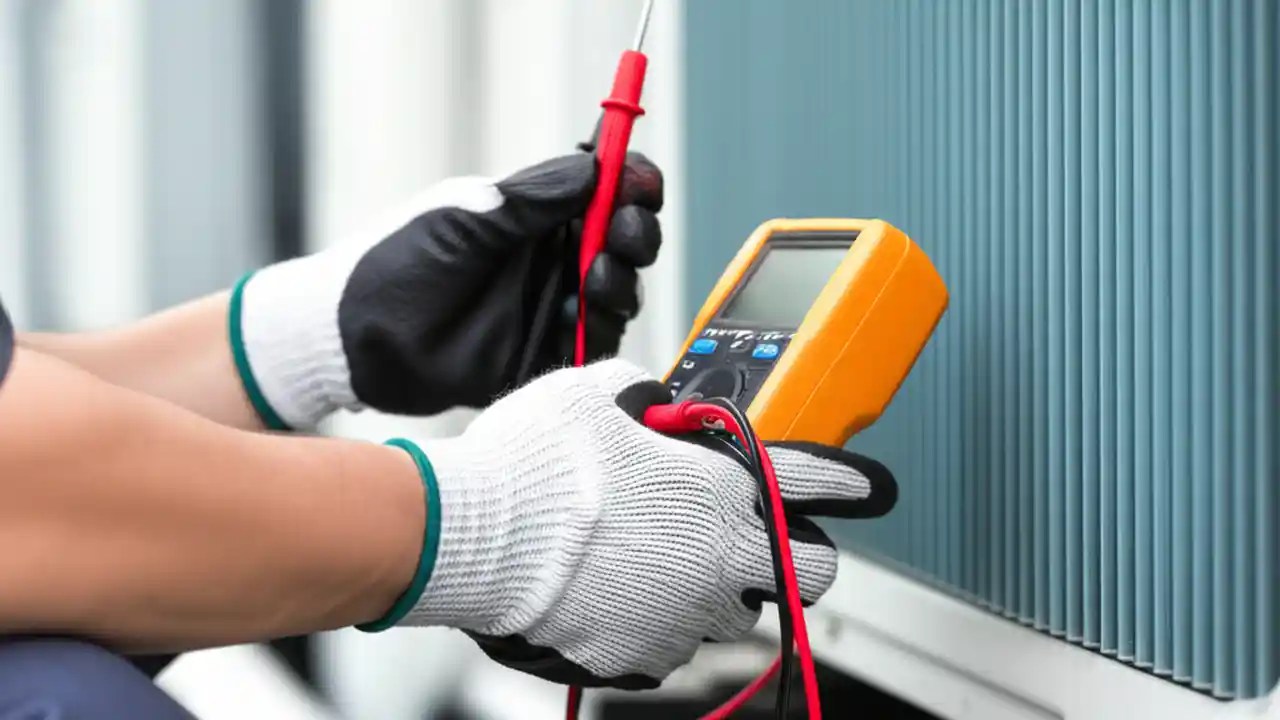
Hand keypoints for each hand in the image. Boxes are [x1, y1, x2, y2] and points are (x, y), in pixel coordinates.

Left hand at [229, 153, 662, 429]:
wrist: (352, 338)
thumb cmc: (393, 265)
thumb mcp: (463, 220)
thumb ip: (529, 199)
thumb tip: (593, 169)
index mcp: (532, 215)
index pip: (603, 191)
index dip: (632, 184)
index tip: (641, 184)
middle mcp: (548, 258)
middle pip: (622, 242)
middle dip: (636, 234)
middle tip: (621, 234)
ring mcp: (547, 307)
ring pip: (617, 295)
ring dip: (620, 282)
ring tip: (593, 279)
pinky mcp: (541, 356)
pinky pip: (591, 347)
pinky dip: (597, 333)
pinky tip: (572, 319)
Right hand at [370, 359, 896, 688]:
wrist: (471, 533)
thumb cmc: (535, 461)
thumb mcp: (601, 395)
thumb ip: (652, 403)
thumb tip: (657, 411)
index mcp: (722, 488)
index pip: (819, 481)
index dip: (853, 482)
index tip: (871, 488)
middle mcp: (719, 559)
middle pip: (809, 572)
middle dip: (799, 553)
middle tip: (768, 540)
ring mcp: (683, 616)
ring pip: (736, 613)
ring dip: (718, 588)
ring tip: (664, 561)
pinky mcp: (640, 656)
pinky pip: (672, 645)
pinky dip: (660, 623)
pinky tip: (621, 594)